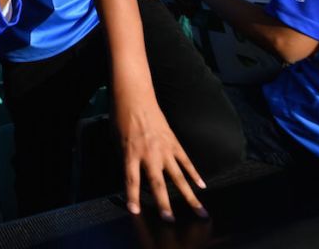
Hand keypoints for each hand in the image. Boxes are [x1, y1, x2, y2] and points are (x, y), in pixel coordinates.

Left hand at [115, 95, 207, 220]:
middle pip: (158, 184)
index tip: (135, 211)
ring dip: (189, 196)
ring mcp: (164, 149)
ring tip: (200, 211)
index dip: (132, 196)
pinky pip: (186, 161)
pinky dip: (194, 174)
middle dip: (164, 203)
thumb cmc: (121, 118)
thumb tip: (131, 175)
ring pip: (178, 177)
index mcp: (130, 154)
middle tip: (171, 220)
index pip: (131, 180)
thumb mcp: (116, 140)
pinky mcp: (174, 142)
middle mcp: (149, 154)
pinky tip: (202, 187)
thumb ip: (125, 159)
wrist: (135, 97)